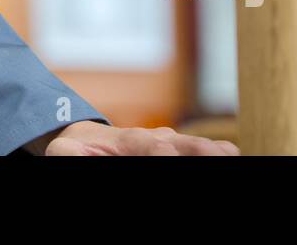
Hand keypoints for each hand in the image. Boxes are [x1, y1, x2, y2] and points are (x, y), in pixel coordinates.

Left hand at [33, 120, 238, 155]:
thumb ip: (71, 157)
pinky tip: (232, 154)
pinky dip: (215, 151)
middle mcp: (153, 138)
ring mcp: (167, 142)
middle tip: (218, 155)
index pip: (149, 147)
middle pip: (180, 143)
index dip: (161, 154)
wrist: (85, 136)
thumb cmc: (74, 150)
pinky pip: (198, 149)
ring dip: (212, 149)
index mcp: (127, 141)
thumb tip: (79, 159)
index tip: (169, 159)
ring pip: (194, 144)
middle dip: (198, 150)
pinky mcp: (175, 149)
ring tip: (232, 153)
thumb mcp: (64, 154)